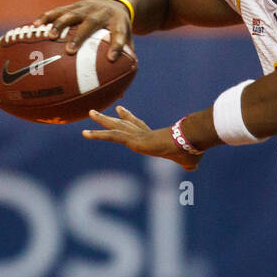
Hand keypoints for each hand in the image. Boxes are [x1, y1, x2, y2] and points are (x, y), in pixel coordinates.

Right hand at [32, 0, 132, 61]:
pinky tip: (35, 25)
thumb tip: (118, 96)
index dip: (116, 46)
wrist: (115, 3)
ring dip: (60, 24)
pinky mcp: (74, 5)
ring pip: (72, 14)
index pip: (119, 35)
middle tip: (70, 51)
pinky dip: (46, 17)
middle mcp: (101, 14)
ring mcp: (86, 8)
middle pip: (90, 23)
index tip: (111, 58)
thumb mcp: (128, 43)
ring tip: (50, 36)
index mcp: (118, 24)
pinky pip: (58, 10)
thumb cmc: (119, 30)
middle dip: (79, 37)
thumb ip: (124, 65)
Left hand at [82, 105, 201, 170]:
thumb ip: (188, 163)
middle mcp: (143, 133)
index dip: (128, 118)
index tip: (120, 110)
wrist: (186, 143)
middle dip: (111, 117)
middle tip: (98, 111)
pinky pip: (111, 137)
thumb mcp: (188, 159)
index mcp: (153, 137)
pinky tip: (85, 133)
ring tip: (90, 112)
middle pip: (124, 123)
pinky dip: (98, 135)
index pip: (138, 125)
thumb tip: (192, 166)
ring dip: (101, 121)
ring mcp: (137, 135)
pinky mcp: (133, 140)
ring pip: (115, 127)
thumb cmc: (190, 150)